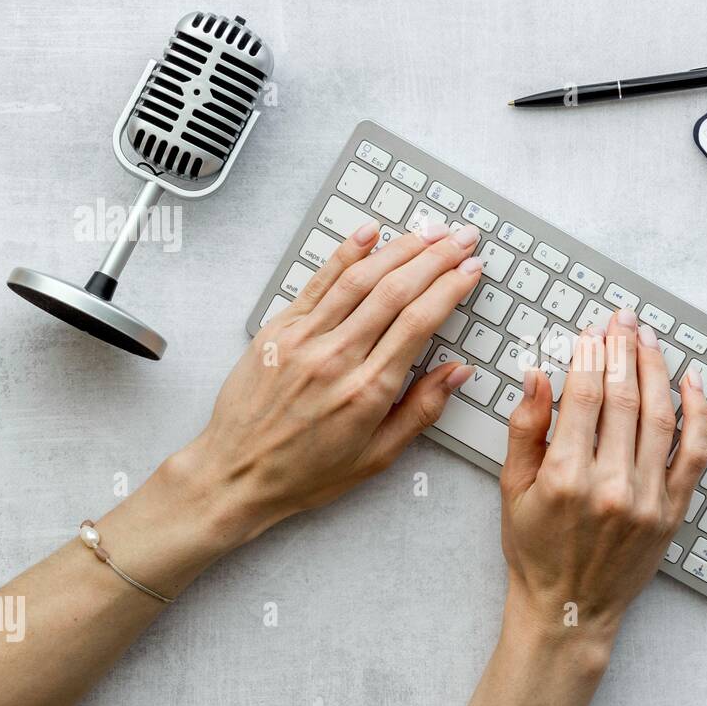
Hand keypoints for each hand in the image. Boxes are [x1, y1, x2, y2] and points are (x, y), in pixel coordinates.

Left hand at [182, 219, 482, 548]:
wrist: (235, 474)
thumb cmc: (306, 472)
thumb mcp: (378, 456)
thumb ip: (422, 410)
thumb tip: (458, 371)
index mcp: (367, 391)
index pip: (419, 322)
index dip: (450, 289)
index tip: (470, 271)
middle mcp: (335, 358)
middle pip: (395, 291)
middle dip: (435, 258)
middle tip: (461, 239)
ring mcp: (303, 339)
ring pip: (359, 278)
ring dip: (399, 248)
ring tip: (428, 231)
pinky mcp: (278, 330)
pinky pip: (318, 282)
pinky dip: (345, 253)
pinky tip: (368, 232)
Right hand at [498, 308, 706, 652]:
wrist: (569, 610)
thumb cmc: (536, 550)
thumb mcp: (511, 489)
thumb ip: (524, 428)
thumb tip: (538, 375)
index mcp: (565, 476)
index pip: (585, 396)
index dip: (590, 355)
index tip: (591, 331)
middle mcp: (611, 485)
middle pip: (624, 397)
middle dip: (622, 350)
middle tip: (622, 320)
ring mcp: (648, 499)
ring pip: (660, 416)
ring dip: (656, 370)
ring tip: (648, 339)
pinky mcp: (673, 511)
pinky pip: (695, 452)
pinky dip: (698, 413)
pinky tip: (691, 383)